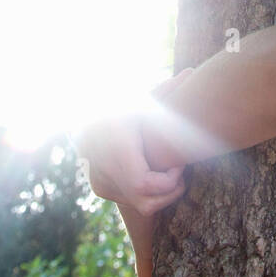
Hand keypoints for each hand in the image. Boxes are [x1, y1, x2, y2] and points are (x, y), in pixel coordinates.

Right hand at [76, 69, 194, 214]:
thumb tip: (191, 71)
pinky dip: (145, 192)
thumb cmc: (121, 105)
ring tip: (170, 175)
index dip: (167, 181)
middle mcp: (106, 170)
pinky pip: (129, 199)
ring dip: (160, 196)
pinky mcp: (101, 188)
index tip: (178, 165)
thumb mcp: (143, 100)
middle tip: (180, 173)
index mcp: (117, 149)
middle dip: (169, 192)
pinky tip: (154, 174)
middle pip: (145, 201)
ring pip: (138, 205)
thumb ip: (167, 91)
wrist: (84, 116)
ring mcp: (101, 182)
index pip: (144, 184)